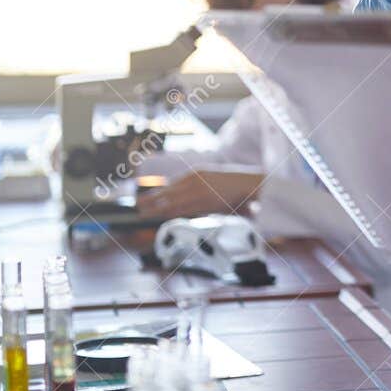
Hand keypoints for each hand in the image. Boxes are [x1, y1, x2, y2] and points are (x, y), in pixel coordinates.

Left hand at [138, 170, 262, 218]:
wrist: (255, 184)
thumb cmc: (238, 189)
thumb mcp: (216, 188)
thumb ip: (202, 196)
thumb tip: (189, 206)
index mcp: (198, 175)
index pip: (172, 185)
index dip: (158, 193)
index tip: (145, 199)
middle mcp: (196, 179)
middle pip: (168, 191)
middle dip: (151, 199)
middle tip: (136, 206)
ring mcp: (199, 188)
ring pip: (172, 199)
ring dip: (156, 207)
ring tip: (142, 212)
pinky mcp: (204, 198)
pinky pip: (183, 207)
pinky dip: (169, 211)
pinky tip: (160, 215)